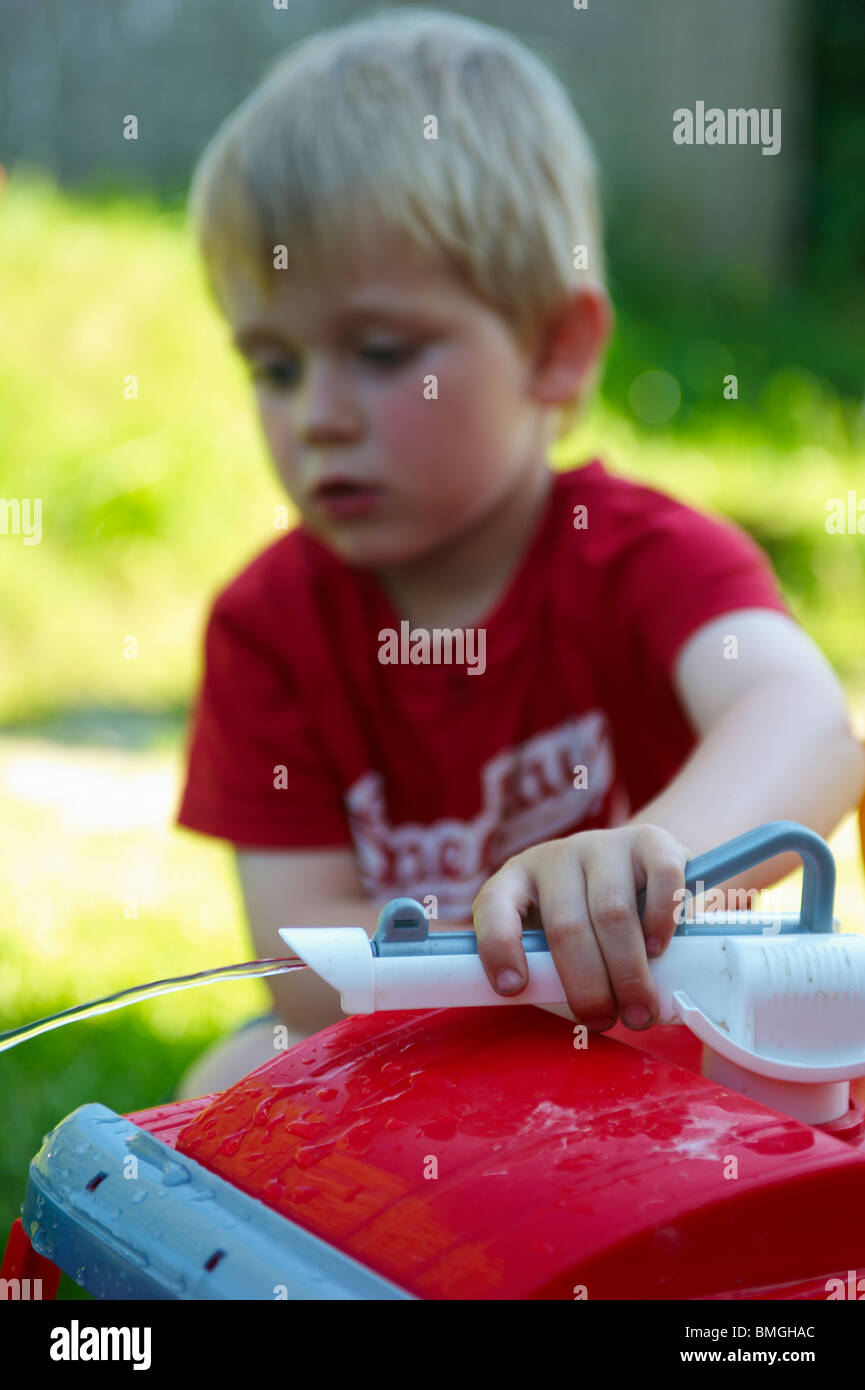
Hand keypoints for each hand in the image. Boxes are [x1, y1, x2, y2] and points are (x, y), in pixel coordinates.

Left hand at [472, 824, 691, 1030]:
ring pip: (612, 910)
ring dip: (627, 970)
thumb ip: (553, 971)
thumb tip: (577, 1017)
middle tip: (602, 1020)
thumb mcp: (555, 941)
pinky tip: (659, 949)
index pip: (494, 905)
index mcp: (517, 879)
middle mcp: (557, 857)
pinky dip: (661, 919)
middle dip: (586, 984)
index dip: (498, 946)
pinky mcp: (649, 840)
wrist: (638, 871)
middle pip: (566, 925)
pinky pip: (661, 876)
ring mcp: (604, 844)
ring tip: (639, 1010)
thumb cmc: (588, 923)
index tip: (513, 988)